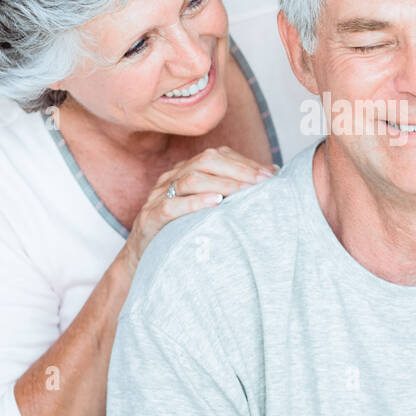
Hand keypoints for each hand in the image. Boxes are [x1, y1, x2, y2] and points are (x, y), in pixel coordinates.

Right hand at [122, 145, 276, 269]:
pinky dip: (194, 203)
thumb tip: (272, 176)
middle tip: (263, 183)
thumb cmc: (181, 231)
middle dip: (238, 170)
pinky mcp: (149, 219)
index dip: (244, 163)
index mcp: (186, 171)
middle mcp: (171, 178)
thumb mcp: (207, 209)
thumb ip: (232, 192)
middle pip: (205, 161)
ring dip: (222, 184)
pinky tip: (215, 203)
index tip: (271, 175)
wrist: (144, 260)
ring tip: (245, 192)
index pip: (217, 156)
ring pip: (190, 180)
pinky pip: (170, 206)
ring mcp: (158, 197)